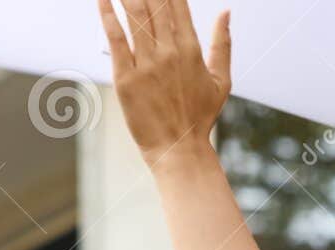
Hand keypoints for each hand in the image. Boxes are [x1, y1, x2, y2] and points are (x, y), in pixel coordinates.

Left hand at [99, 0, 230, 169]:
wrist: (179, 150)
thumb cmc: (200, 118)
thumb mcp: (221, 80)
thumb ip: (222, 43)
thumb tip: (226, 11)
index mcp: (191, 49)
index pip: (177, 3)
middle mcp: (169, 52)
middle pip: (155, 4)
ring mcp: (147, 65)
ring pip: (135, 15)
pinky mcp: (126, 79)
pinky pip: (116, 39)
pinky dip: (108, 15)